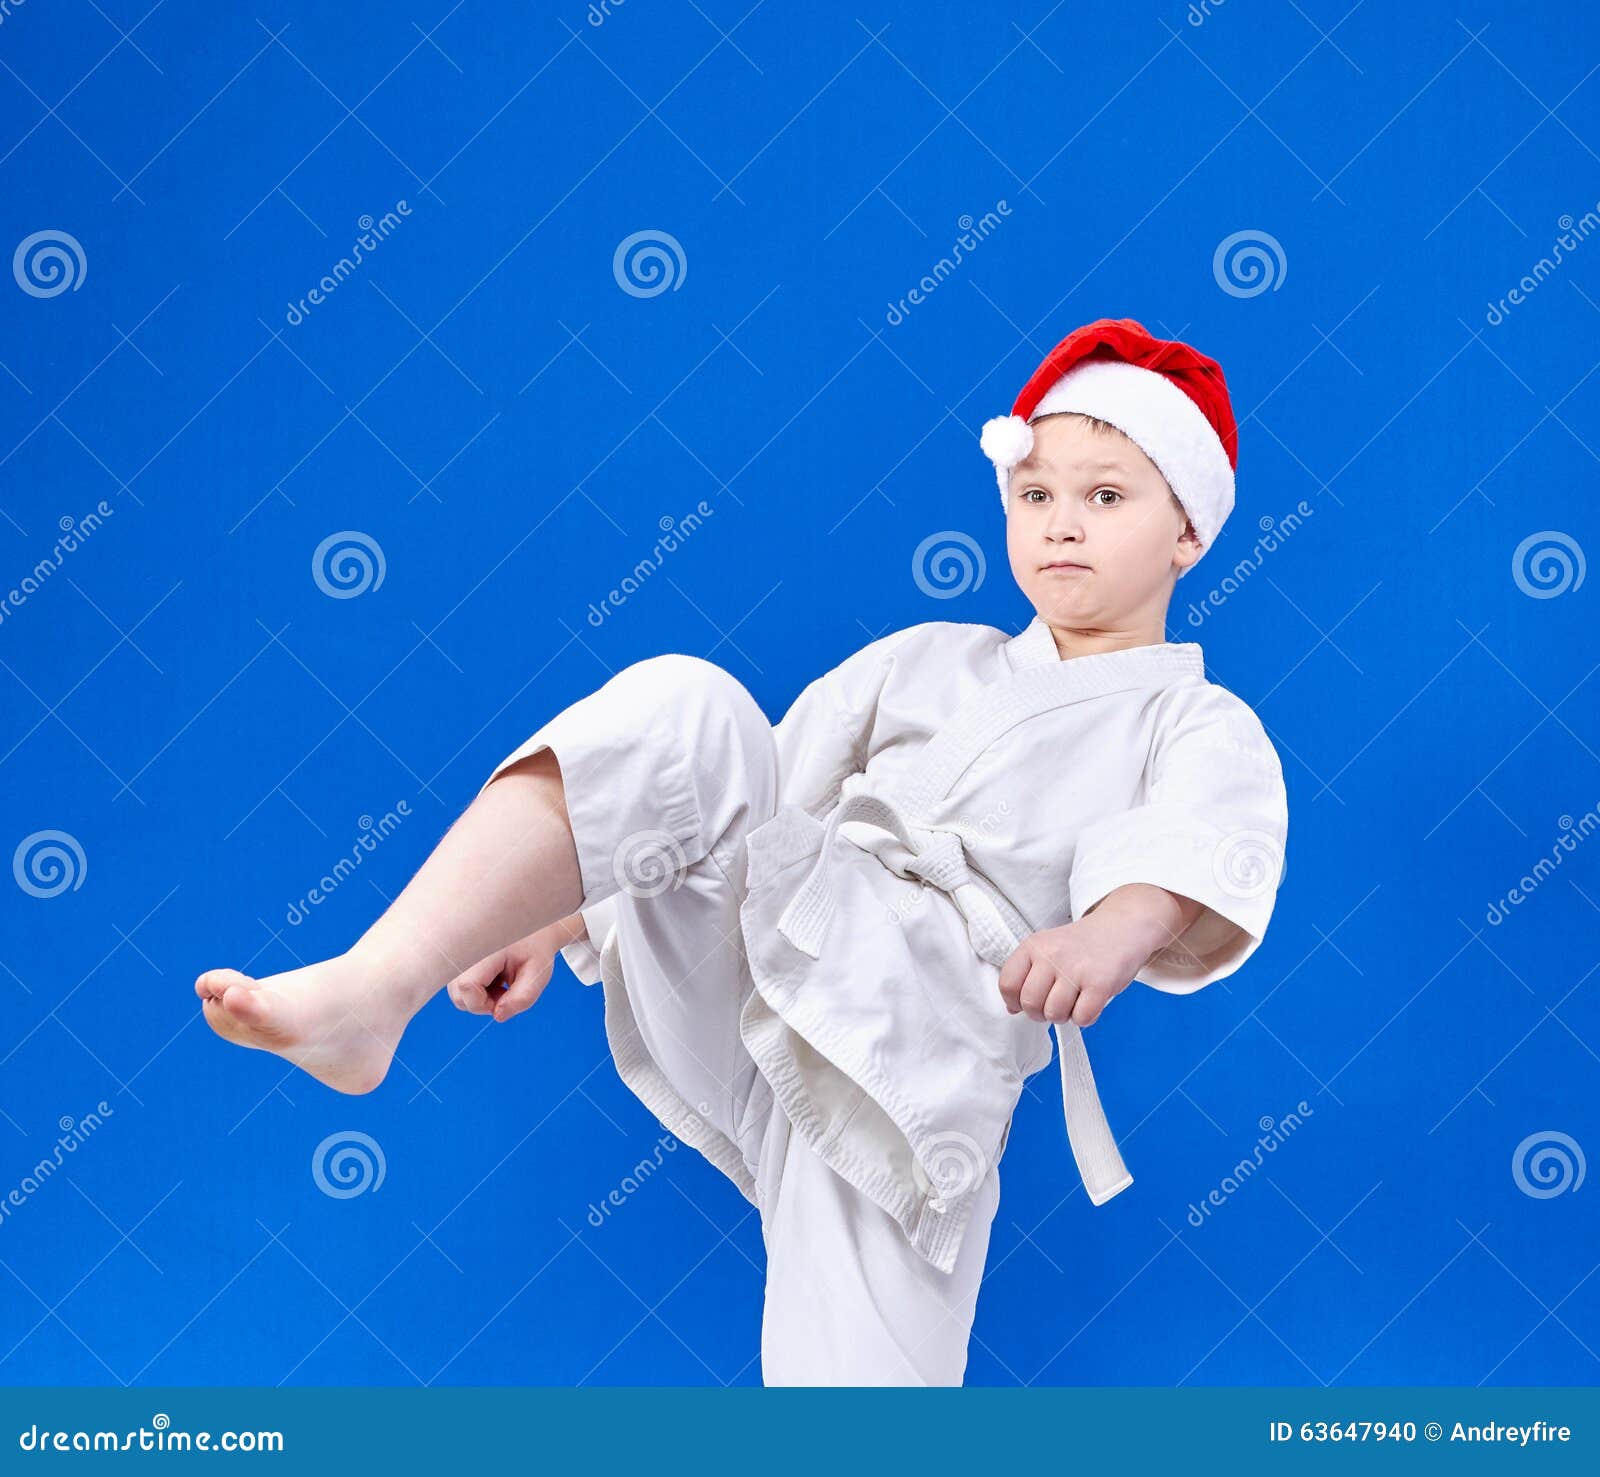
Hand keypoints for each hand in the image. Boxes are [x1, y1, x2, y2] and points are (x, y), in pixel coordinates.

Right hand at [446, 932, 557, 1022]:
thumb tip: (498, 1016)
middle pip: (458, 996)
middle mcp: (463, 951)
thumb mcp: (537, 974)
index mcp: (483, 949)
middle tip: (507, 988)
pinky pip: (458, 987)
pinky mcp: (457, 961)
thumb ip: (522, 999)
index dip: (486, 1003)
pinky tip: (493, 976)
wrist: (530, 925)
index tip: (507, 994)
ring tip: (501, 980)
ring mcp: (458, 956)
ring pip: (457, 994)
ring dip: (480, 996)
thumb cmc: (534, 949)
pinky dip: (477, 988)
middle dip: (483, 1003)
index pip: (466, 988)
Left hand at [997, 913, 1142, 1027]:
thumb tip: (1012, 1008)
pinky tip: (1090, 1001)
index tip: (1027, 1002)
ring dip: (1064, 1016)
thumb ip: (1026, 976)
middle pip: (1030, 1004)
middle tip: (1055, 1003)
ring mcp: (1075, 969)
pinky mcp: (1099, 983)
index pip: (1007, 984)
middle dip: (1041, 1013)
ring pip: (1054, 1014)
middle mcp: (1051, 955)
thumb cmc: (1081, 945)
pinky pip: (1081, 1018)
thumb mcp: (1046, 949)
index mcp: (1033, 946)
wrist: (1121, 928)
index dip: (1015, 1001)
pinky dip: (1085, 1017)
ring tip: (1074, 1000)